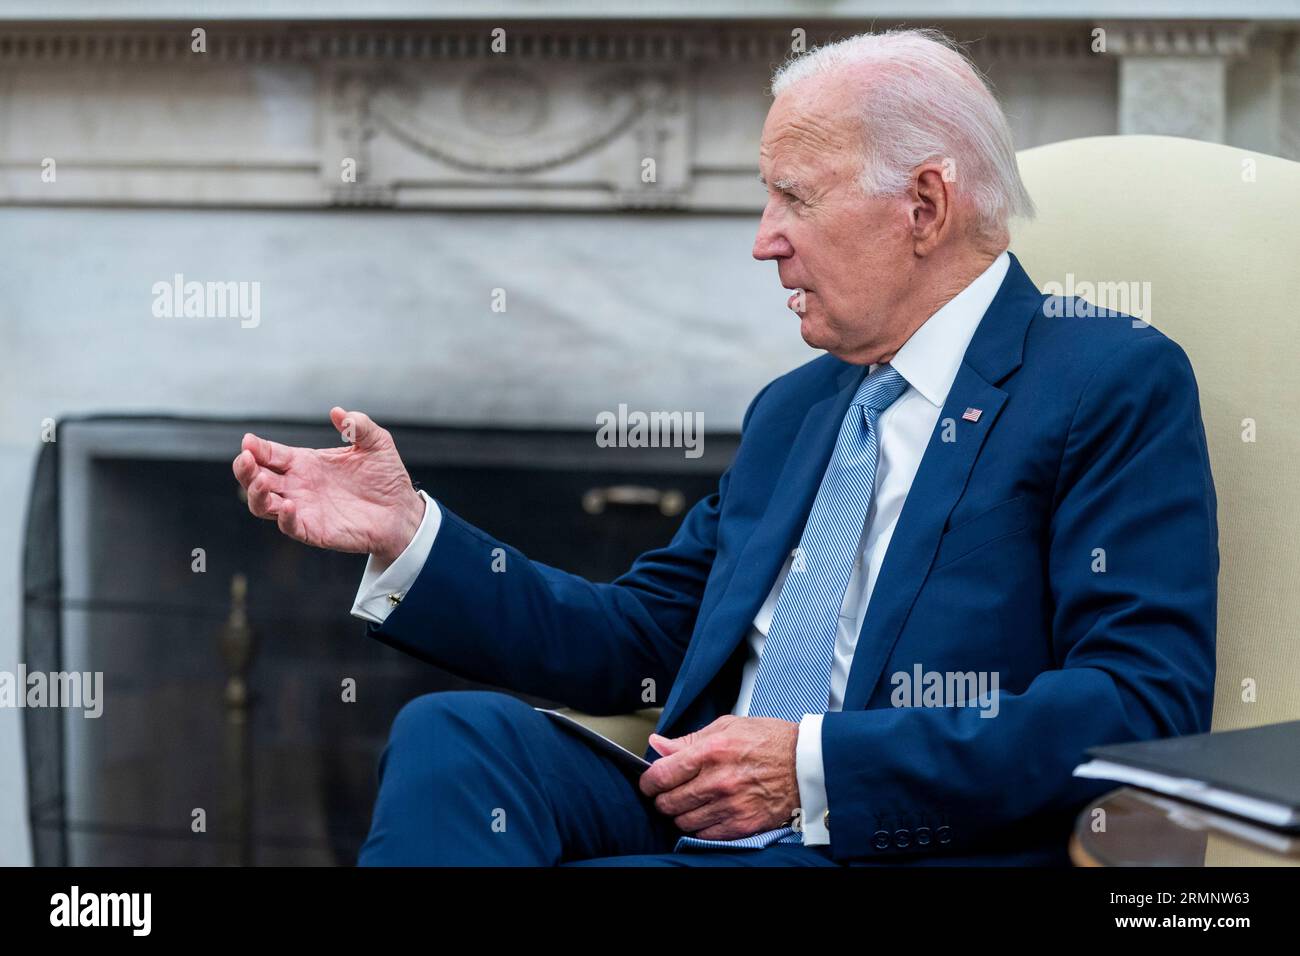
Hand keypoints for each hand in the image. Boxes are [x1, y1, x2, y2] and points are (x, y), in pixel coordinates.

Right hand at [231, 407, 424, 563]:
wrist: (402, 510)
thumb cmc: (386, 476)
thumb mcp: (376, 443)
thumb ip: (358, 425)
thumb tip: (338, 412)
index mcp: (305, 462)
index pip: (270, 454)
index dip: (255, 448)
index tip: (248, 441)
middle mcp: (298, 485)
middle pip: (256, 478)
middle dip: (245, 469)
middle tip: (245, 459)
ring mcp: (304, 509)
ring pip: (264, 505)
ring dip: (256, 494)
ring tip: (259, 482)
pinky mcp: (314, 531)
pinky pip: (290, 527)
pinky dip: (284, 518)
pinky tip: (288, 505)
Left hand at [638, 715, 800, 839]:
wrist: (806, 764)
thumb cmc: (769, 741)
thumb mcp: (727, 726)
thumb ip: (688, 739)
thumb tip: (658, 745)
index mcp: (712, 751)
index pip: (662, 774)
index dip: (648, 781)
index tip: (649, 782)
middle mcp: (718, 780)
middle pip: (669, 801)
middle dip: (662, 798)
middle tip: (668, 793)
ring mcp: (730, 805)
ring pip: (683, 821)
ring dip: (680, 814)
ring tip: (690, 803)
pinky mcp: (743, 824)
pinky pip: (705, 835)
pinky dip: (699, 828)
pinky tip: (706, 814)